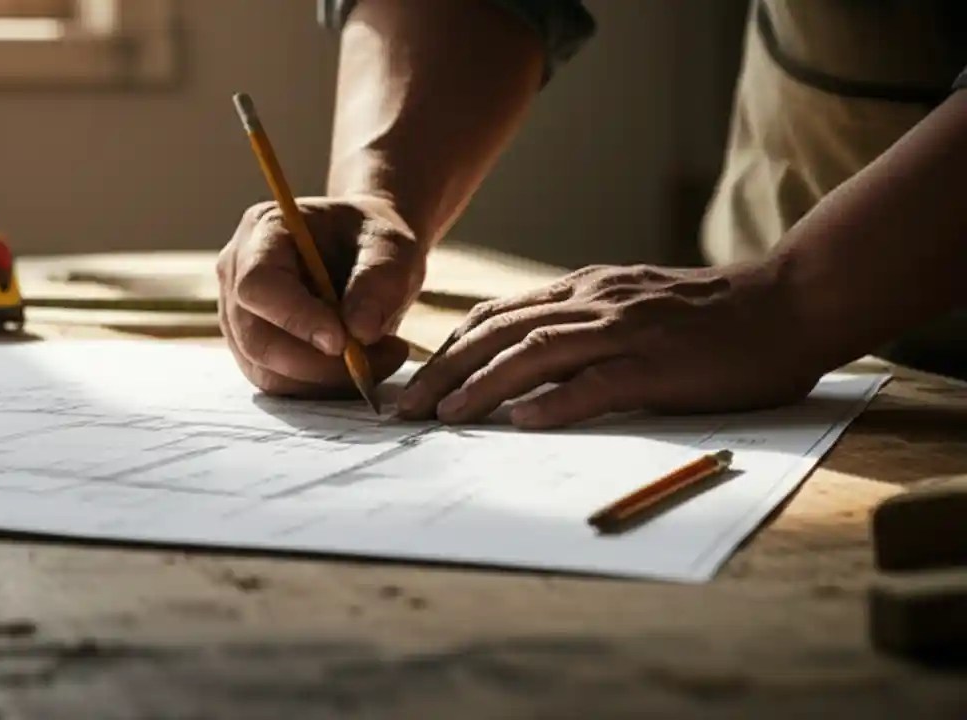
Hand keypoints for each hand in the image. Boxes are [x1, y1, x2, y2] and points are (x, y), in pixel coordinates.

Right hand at [217, 196, 424, 396]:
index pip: (259, 284)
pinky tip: (364, 367)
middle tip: (383, 356)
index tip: (343, 341)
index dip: (295, 318)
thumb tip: (360, 332)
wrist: (366, 249)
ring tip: (384, 357)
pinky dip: (324, 386)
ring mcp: (239, 315)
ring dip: (327, 379)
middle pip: (256, 338)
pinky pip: (280, 383)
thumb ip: (379, 280)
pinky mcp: (254, 349)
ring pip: (267, 371)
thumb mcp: (391, 245)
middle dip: (317, 363)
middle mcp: (238, 274)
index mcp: (263, 231)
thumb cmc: (373, 237)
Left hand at [397, 262, 824, 427]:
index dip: (451, 346)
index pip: (500, 315)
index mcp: (587, 290)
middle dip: (445, 369)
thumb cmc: (713, 316)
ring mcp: (627, 331)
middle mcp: (596, 303)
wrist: (790, 301)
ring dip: (481, 386)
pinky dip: (556, 404)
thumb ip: (584, 324)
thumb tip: (530, 367)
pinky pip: (597, 383)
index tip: (418, 378)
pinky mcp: (660, 365)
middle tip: (406, 406)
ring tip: (444, 416)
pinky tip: (522, 423)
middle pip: (500, 333)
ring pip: (534, 354)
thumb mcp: (635, 304)